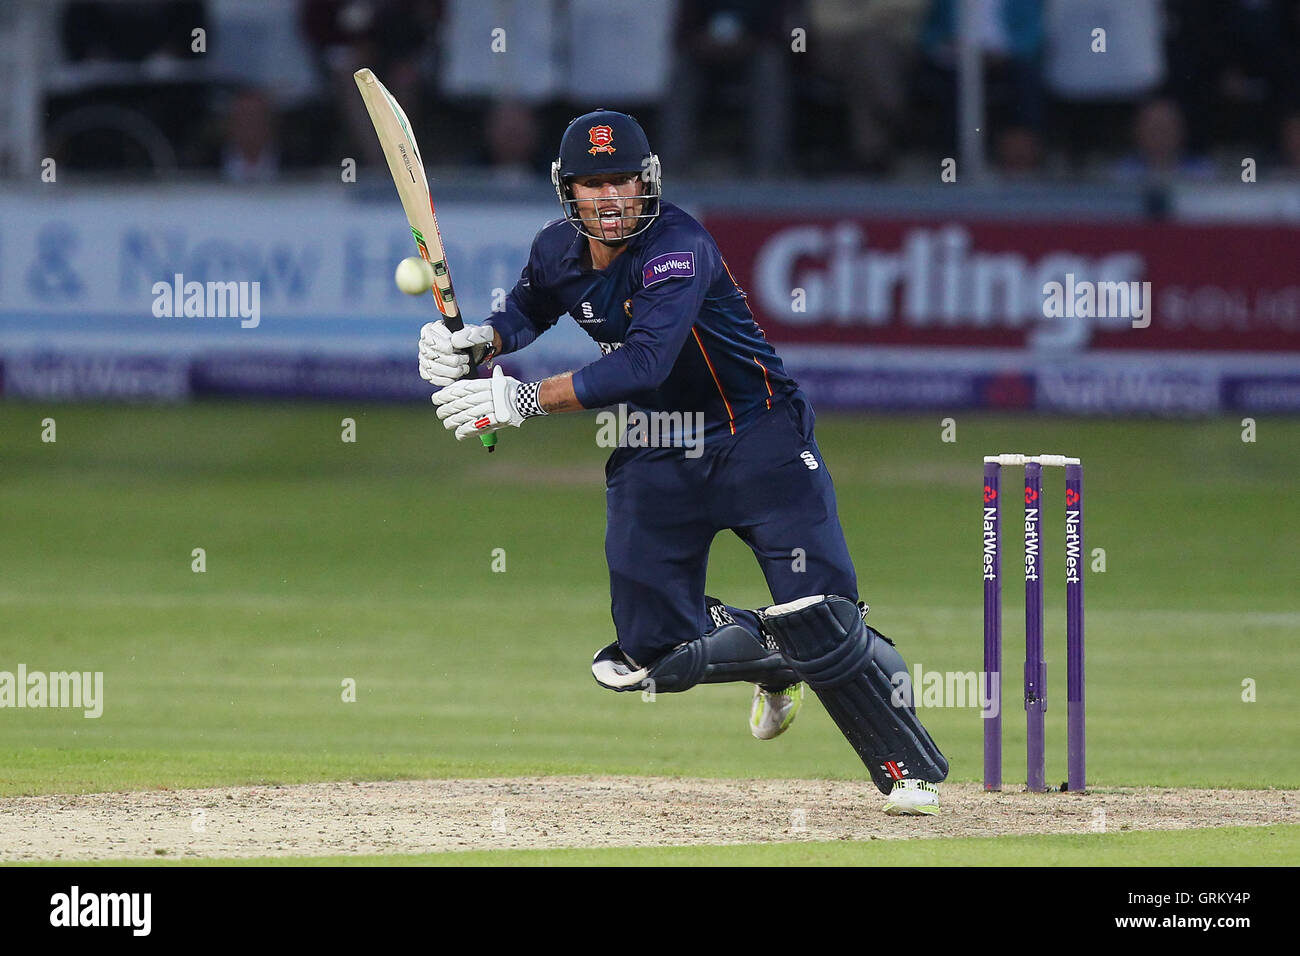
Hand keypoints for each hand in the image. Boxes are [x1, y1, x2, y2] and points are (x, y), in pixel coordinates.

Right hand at [417, 320, 495, 386]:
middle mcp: (424, 343)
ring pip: (433, 368)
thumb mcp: (478, 334)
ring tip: (464, 367)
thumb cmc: (474, 340)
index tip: (454, 349)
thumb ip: (469, 334)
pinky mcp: (427, 372)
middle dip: (453, 360)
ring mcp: (424, 358)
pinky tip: (457, 375)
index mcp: (433, 329)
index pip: (430, 338)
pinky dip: (447, 379)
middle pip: (433, 355)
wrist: (474, 352)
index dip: (443, 346)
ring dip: (453, 370)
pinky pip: (432, 378)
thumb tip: (454, 341)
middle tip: (466, 358)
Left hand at [432, 365, 546, 439]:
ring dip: (453, 421)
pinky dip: (466, 431)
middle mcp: (485, 395)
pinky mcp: (494, 420)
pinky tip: (458, 434)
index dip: (447, 394)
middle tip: (439, 412)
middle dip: (447, 408)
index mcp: (485, 384)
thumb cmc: (516, 391)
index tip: (437, 398)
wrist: (529, 401)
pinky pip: (476, 426)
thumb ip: (496, 377)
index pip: (461, 389)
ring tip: (447, 424)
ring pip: (465, 415)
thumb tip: (497, 370)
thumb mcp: (505, 380)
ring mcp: (490, 408)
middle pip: (461, 403)